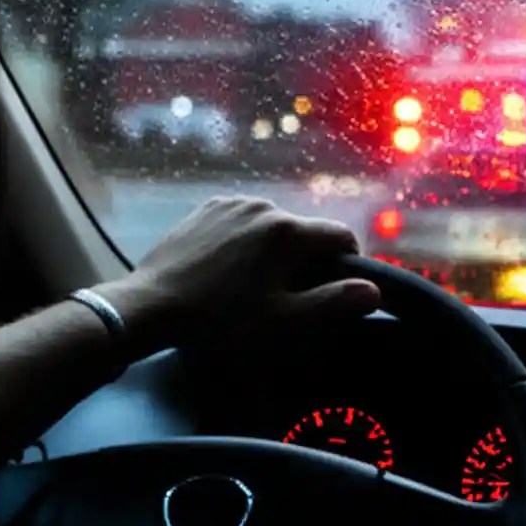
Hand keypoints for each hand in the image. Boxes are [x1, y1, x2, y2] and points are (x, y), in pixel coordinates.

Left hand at [95, 196, 380, 354]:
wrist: (151, 307)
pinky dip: (244, 240)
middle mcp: (263, 205)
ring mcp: (231, 203)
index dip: (346, 263)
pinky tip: (225, 268)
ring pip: (272, 225)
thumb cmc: (221, 321)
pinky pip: (241, 220)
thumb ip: (333, 303)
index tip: (332, 290)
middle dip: (304, 259)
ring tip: (250, 284)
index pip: (339, 236)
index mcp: (287, 231)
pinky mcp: (205, 207)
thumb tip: (374, 291)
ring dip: (273, 249)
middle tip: (283, 297)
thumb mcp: (282, 321)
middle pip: (304, 231)